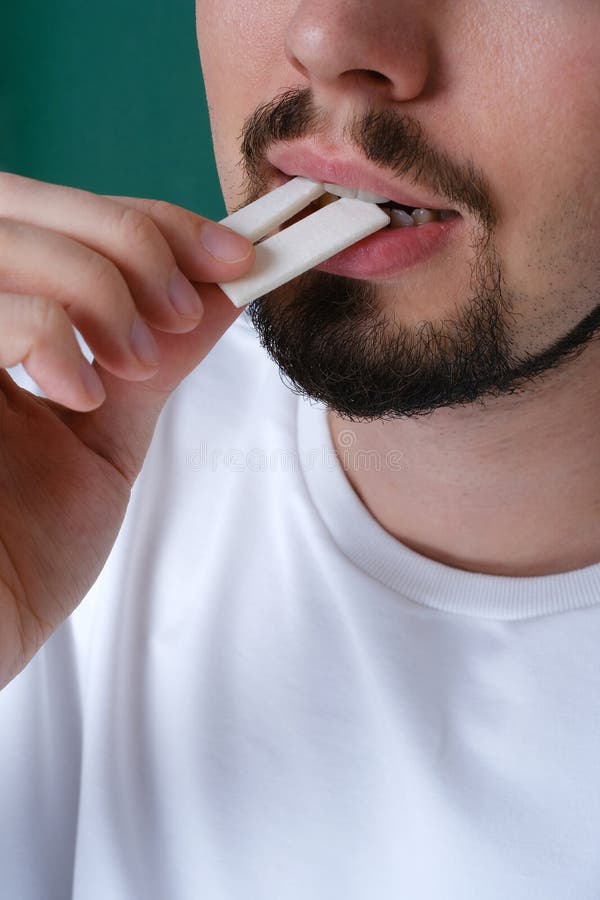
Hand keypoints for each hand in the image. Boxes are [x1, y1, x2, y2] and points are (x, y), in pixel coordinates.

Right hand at [0, 172, 254, 687]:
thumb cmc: (24, 552)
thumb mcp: (105, 439)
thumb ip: (153, 359)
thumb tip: (226, 290)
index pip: (60, 219)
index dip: (149, 221)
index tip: (234, 255)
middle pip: (18, 198)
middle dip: (127, 237)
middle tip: (185, 306)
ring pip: (1, 234)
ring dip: (96, 282)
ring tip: (136, 362)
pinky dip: (45, 331)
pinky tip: (80, 393)